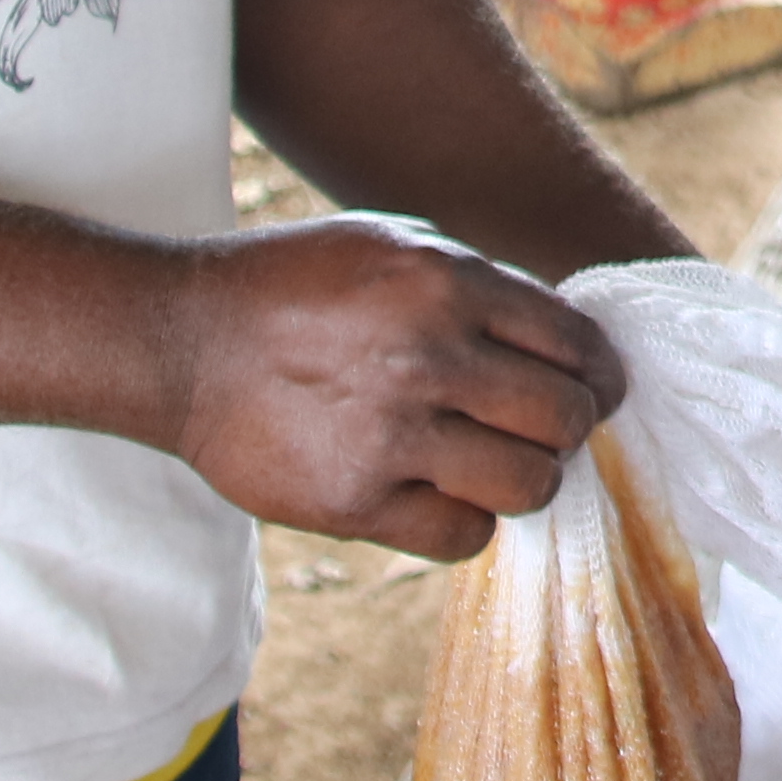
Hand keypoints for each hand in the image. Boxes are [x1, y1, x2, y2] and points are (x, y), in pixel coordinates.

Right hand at [169, 215, 626, 559]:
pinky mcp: (354, 502)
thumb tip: (569, 342)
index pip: (578, 346)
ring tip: (489, 464)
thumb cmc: (295, 288)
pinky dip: (465, 521)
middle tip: (538, 431)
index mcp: (446, 283)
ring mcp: (390, 434)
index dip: (601, 376)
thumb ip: (481, 285)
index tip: (594, 391)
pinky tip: (436, 493)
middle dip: (568, 429)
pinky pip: (465, 535)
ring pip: (531, 485)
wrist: (180, 341)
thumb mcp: (393, 245)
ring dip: (523, 479)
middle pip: (568, 419)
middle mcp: (427, 356)